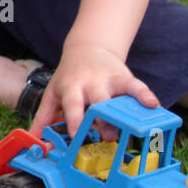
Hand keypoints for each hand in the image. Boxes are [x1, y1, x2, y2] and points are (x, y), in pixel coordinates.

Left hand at [30, 42, 158, 137]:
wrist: (87, 48)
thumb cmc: (68, 77)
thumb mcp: (53, 92)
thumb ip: (44, 116)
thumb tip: (34, 139)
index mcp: (71, 88)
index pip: (73, 103)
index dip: (75, 118)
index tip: (77, 134)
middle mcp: (91, 83)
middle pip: (98, 101)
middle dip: (104, 118)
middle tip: (109, 137)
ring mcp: (109, 80)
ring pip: (119, 93)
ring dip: (126, 110)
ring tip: (136, 125)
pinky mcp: (125, 77)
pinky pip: (136, 86)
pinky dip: (144, 94)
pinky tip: (153, 104)